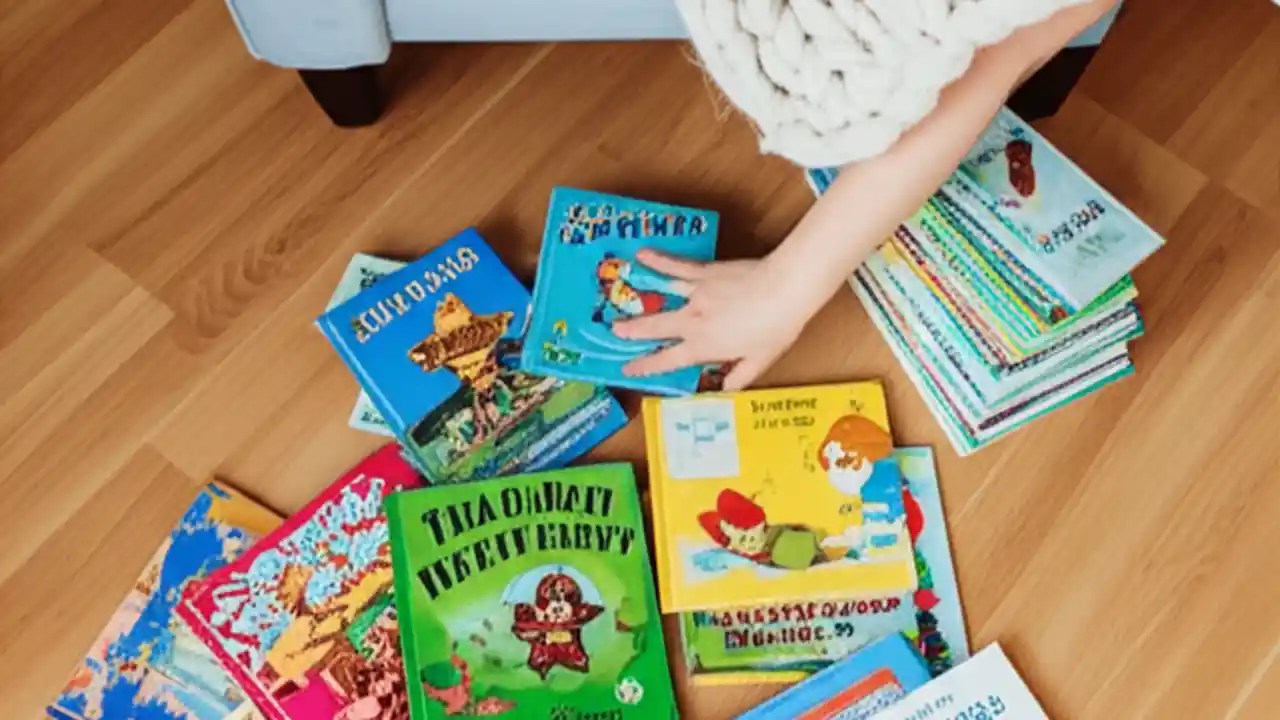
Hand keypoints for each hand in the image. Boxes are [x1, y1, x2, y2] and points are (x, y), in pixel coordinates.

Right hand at [614, 248, 826, 389]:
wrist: (785, 289)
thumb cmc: (775, 328)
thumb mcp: (759, 361)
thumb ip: (738, 377)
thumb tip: (724, 387)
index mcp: (704, 346)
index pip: (668, 360)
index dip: (645, 366)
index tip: (628, 369)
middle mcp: (693, 322)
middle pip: (655, 329)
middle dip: (632, 333)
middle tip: (614, 332)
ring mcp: (696, 295)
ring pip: (661, 299)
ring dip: (638, 303)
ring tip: (619, 305)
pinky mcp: (704, 273)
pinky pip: (677, 266)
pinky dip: (659, 260)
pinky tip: (642, 254)